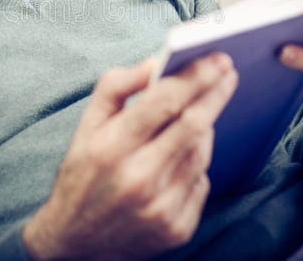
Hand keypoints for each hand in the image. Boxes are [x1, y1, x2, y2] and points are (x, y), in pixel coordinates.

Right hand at [22, 54, 237, 259]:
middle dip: (215, 92)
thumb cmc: (81, 176)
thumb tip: (152, 63)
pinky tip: (184, 154)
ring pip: (200, 152)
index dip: (194, 77)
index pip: (164, 102)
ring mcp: (161, 208)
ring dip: (205, 126)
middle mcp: (138, 179)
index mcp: (111, 148)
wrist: (74, 243)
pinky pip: (201, 182)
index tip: (216, 59)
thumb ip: (114, 88)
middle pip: (194, 124)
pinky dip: (196, 162)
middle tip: (228, 71)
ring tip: (199, 111)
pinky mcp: (177, 229)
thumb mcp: (85, 127)